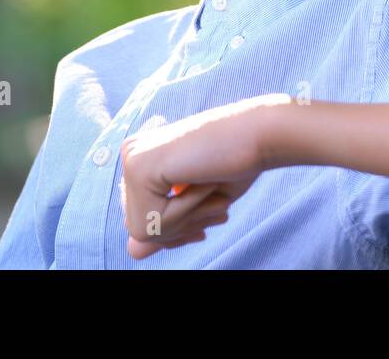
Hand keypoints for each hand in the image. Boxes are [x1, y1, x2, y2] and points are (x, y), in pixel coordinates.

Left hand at [120, 92, 290, 259]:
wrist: (258, 135)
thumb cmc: (233, 166)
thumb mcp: (195, 206)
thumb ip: (163, 228)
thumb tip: (131, 252)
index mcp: (141, 161)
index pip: (142, 221)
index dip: (176, 229)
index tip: (205, 218)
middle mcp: (130, 155)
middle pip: (138, 228)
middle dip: (181, 227)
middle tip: (213, 201)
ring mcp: (132, 158)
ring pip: (143, 230)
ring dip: (188, 219)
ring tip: (211, 189)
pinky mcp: (140, 166)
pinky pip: (154, 222)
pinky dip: (187, 212)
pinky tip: (206, 182)